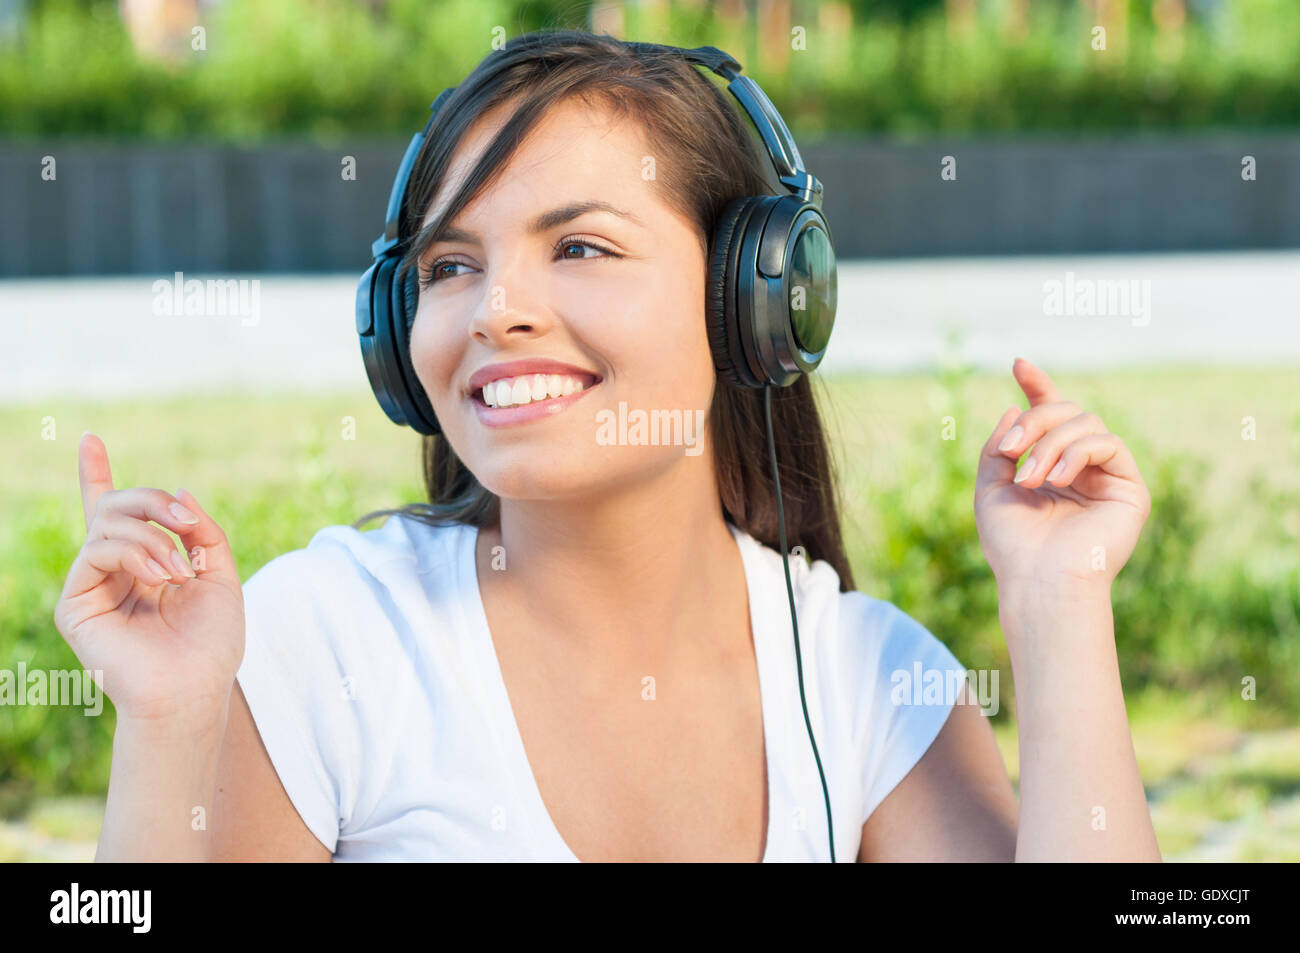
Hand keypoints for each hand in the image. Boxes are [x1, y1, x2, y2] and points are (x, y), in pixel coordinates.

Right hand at [53, 433, 245, 725]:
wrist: (194, 688)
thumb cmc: (211, 642)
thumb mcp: (220, 575)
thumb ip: (203, 532)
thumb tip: (179, 492)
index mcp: (143, 564)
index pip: (114, 514)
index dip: (97, 475)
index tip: (88, 439)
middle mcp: (112, 571)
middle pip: (116, 507)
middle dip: (154, 501)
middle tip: (187, 522)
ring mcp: (91, 586)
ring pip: (109, 523)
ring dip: (154, 537)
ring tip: (179, 572)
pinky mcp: (76, 603)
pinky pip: (99, 549)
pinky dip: (137, 554)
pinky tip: (161, 579)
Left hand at [973, 358, 1150, 594]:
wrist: (1038, 581)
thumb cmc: (1013, 545)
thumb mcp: (990, 489)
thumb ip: (999, 447)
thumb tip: (1014, 408)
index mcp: (1050, 468)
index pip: (1050, 418)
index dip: (1038, 387)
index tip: (1018, 365)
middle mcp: (1081, 469)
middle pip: (1066, 412)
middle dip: (1035, 421)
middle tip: (1011, 450)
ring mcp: (1107, 477)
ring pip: (1085, 423)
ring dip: (1049, 444)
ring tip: (1029, 478)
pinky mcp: (1129, 489)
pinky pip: (1108, 444)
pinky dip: (1076, 452)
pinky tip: (1057, 477)